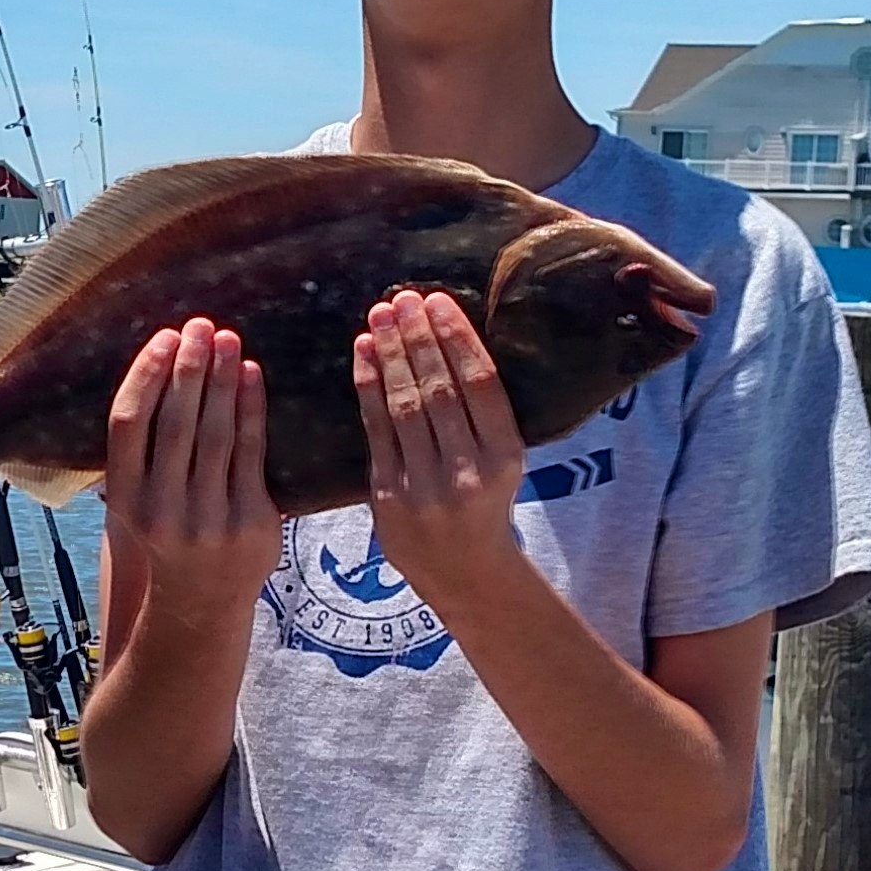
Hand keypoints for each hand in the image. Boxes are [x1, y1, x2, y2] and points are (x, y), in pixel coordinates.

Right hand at [103, 317, 280, 616]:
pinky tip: (250, 376)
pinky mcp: (250, 523)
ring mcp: (208, 519)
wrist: (200, 603)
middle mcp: (162, 510)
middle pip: (175, 423)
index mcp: (125, 500)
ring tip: (227, 340)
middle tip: (201, 326)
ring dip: (222, 380)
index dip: (145, 376)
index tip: (163, 337)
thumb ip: (136, 454)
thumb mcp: (135, 504)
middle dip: (189, 368)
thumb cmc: (165, 536)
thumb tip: (148, 373)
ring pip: (216, 434)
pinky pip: (252, 453)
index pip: (127, 424)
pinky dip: (252, 409)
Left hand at [353, 291, 524, 587]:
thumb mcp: (502, 462)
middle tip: (403, 297)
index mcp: (507, 457)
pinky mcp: (389, 496)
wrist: (464, 573)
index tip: (438, 301)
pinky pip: (375, 430)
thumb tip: (450, 340)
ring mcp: (426, 485)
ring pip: (405, 406)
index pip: (480, 385)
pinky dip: (367, 386)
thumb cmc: (485, 504)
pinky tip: (364, 351)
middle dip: (418, 338)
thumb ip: (482, 416)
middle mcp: (468, 470)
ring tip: (381, 314)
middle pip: (439, 390)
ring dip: (390, 355)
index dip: (457, 338)